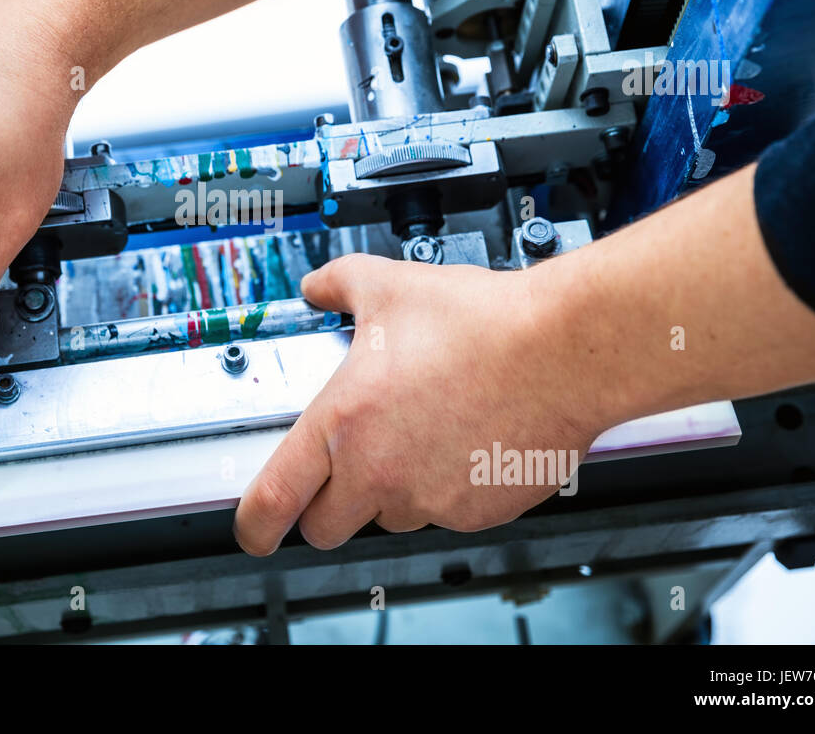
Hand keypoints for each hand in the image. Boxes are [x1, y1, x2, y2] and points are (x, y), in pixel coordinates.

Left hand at [232, 254, 607, 553]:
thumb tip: (316, 285)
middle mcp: (380, 473)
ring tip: (422, 432)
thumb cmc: (481, 323)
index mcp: (342, 426)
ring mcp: (430, 499)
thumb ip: (337, 285)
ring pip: (390, 517)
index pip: (273, 501)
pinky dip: (446, 488)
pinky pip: (446, 513)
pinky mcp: (477, 512)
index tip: (252, 529)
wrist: (562, 349)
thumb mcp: (389, 286)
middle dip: (327, 505)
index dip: (253, 524)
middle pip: (326, 526)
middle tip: (345, 469)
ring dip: (391, 490)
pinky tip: (463, 440)